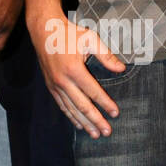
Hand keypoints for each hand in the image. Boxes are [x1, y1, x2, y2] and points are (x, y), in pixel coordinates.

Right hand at [33, 13, 124, 138]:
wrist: (44, 31)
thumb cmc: (69, 33)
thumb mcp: (90, 39)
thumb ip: (106, 55)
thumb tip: (121, 69)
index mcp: (74, 70)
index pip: (93, 92)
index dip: (105, 104)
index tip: (115, 113)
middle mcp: (63, 81)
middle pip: (82, 106)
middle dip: (95, 120)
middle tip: (107, 132)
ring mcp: (55, 85)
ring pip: (71, 109)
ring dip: (83, 123)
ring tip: (95, 133)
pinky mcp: (51, 86)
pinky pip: (62, 105)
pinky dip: (71, 116)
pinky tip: (78, 125)